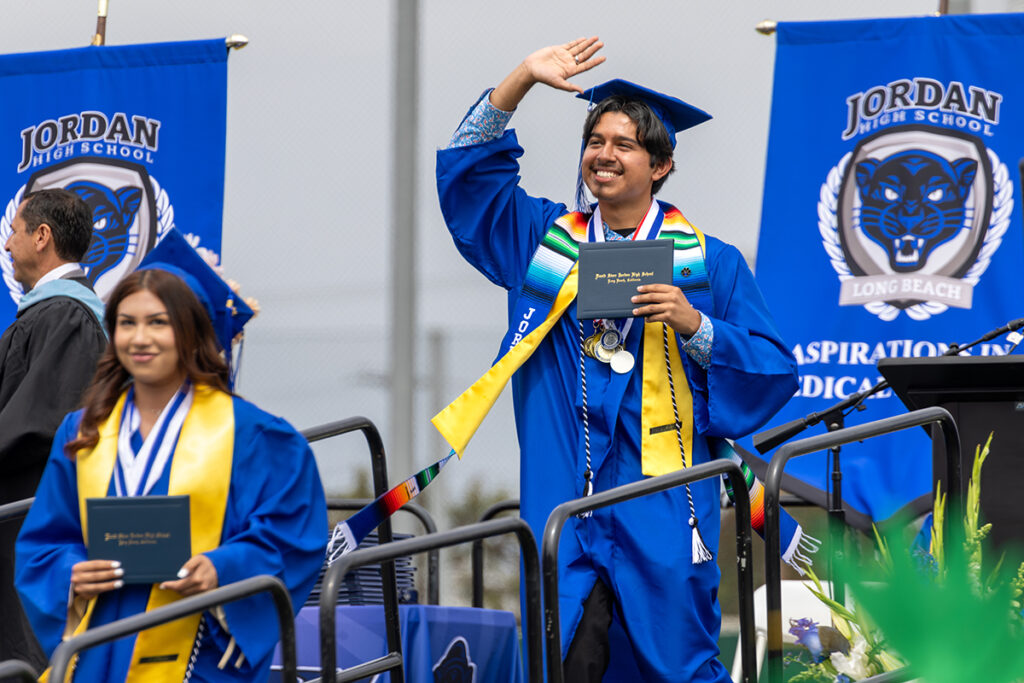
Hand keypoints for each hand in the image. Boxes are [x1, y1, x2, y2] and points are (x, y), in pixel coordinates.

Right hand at [71, 560, 123, 598]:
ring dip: (110, 584)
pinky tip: (115, 587)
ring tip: (120, 582)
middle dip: (109, 574)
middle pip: (95, 576)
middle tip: (121, 572)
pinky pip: (97, 592)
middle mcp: (76, 578)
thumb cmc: (87, 571)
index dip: (107, 564)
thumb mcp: (88, 566)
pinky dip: (107, 589)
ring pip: (96, 586)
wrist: (76, 582)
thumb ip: (98, 565)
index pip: (95, 565)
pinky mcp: (84, 595)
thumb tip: (116, 565)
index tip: (118, 564)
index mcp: (78, 567)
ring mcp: (79, 588)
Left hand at [159, 554, 217, 595]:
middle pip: (181, 592)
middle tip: (171, 583)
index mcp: (197, 579)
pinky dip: (188, 591)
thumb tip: (180, 575)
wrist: (221, 566)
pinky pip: (193, 596)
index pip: (179, 586)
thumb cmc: (207, 562)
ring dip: (182, 590)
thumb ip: (188, 566)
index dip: (169, 586)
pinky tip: (189, 585)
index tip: (162, 585)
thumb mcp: (198, 559)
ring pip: (186, 595)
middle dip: (175, 588)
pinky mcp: (207, 595)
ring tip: (182, 582)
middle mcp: (202, 587)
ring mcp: (205, 592)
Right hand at [490, 37, 604, 110]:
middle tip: (601, 44)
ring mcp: (564, 56)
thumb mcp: (558, 83)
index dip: (595, 62)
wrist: (531, 68)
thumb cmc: (543, 77)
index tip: (603, 58)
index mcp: (570, 71)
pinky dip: (577, 42)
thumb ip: (570, 87)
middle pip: (584, 55)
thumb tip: (582, 91)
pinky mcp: (559, 50)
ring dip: (587, 44)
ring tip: (596, 39)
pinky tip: (584, 39)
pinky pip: (570, 45)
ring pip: (579, 48)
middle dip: (593, 50)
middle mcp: (569, 63)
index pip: (586, 66)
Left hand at [631, 284, 701, 335]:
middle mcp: (672, 297)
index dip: (646, 287)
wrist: (693, 321)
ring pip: (651, 307)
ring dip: (641, 309)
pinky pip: (654, 317)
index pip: (657, 287)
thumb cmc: (683, 309)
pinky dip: (648, 318)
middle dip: (640, 298)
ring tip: (635, 311)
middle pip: (652, 296)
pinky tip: (646, 319)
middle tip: (633, 299)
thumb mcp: (677, 298)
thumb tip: (648, 296)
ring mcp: (671, 307)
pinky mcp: (669, 316)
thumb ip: (666, 295)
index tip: (638, 289)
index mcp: (674, 290)